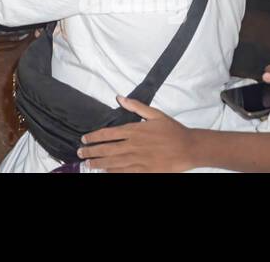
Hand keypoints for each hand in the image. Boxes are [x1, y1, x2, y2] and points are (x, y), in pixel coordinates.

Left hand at [78, 97, 195, 171]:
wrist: (189, 147)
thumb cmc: (173, 130)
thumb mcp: (155, 114)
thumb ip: (136, 106)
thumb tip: (120, 97)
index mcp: (134, 130)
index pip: (108, 133)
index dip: (94, 137)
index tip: (84, 138)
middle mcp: (134, 145)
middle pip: (107, 149)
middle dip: (91, 151)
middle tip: (80, 153)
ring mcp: (139, 159)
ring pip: (113, 162)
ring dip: (99, 163)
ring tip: (88, 164)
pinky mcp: (145, 170)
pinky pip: (126, 172)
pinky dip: (114, 172)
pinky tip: (105, 172)